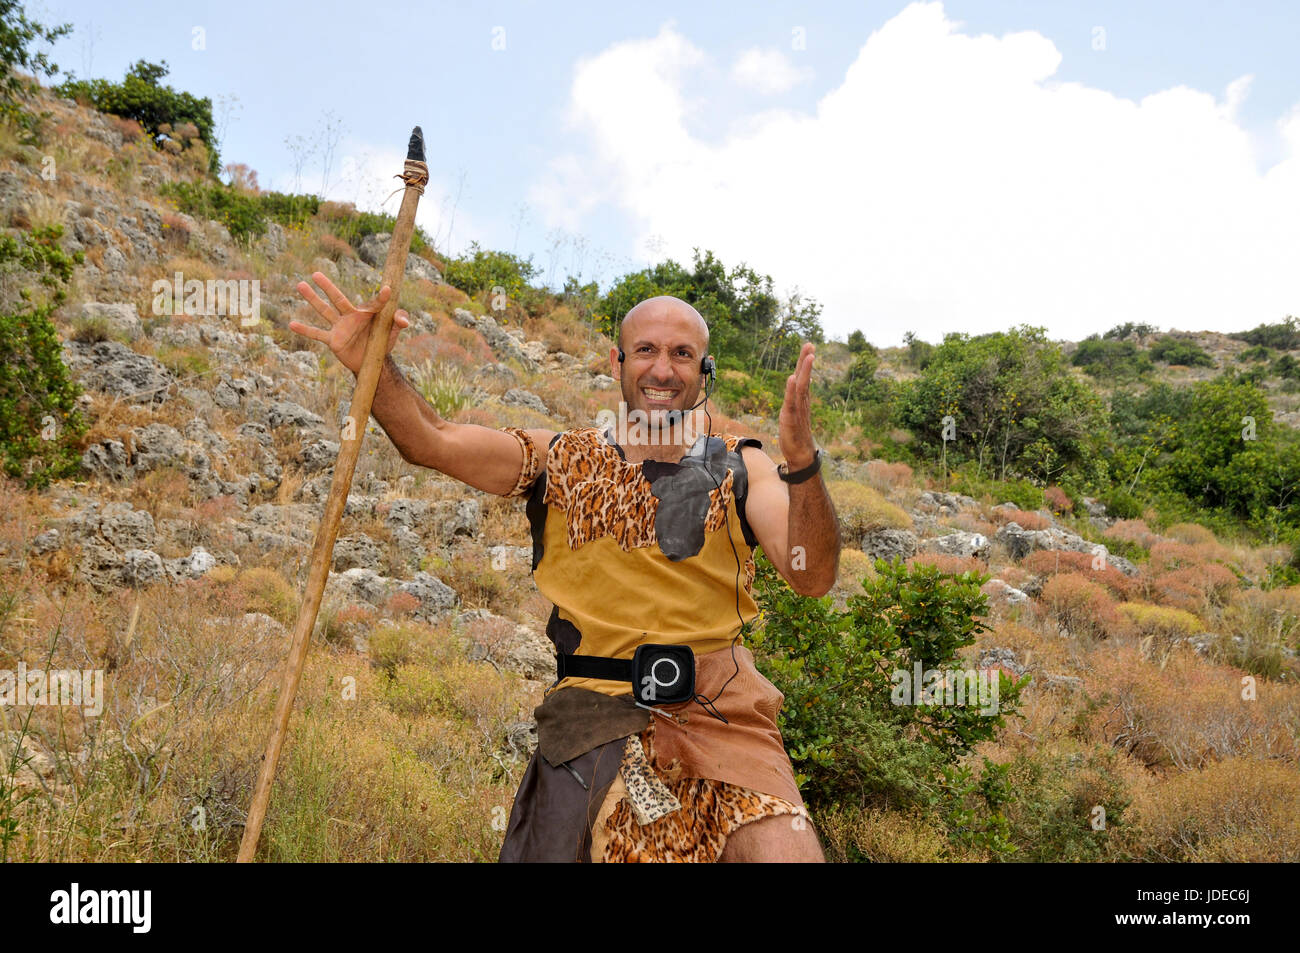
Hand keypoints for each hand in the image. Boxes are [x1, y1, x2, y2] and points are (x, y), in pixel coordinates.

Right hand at [290, 272, 409, 375]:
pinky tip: (291, 324)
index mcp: (367, 313)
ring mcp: (340, 327)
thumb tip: (404, 320)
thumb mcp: (392, 333)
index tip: (389, 290)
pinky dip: (305, 330)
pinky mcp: (333, 340)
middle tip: (316, 273)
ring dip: (312, 299)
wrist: (369, 361)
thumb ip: (398, 323)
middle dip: (328, 287)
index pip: (375, 303)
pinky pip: (317, 334)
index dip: (382, 298)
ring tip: (300, 285)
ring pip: (324, 311)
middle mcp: (351, 316)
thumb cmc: (381, 342)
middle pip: (337, 299)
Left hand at [779, 342, 816, 471]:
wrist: (800, 453)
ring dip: (804, 371)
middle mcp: (801, 401)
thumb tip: (796, 385)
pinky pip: (792, 401)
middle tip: (810, 344)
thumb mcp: (793, 412)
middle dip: (806, 360)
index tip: (809, 346)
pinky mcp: (791, 418)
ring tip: (809, 356)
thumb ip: (794, 399)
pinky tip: (792, 378)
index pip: (803, 377)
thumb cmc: (795, 433)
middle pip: (804, 377)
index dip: (805, 362)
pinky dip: (792, 389)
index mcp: (801, 399)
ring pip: (802, 387)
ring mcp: (798, 409)